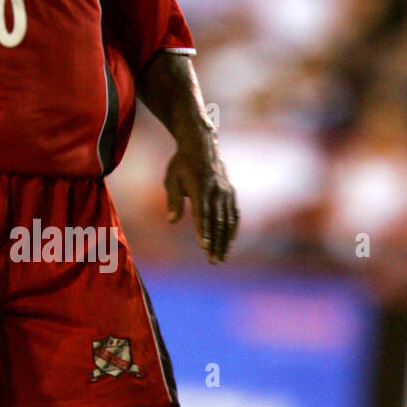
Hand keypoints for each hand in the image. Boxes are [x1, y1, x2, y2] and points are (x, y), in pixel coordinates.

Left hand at [165, 133, 238, 262]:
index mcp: (200, 187)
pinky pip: (234, 214)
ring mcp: (226, 192)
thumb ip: (173, 199)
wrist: (202, 145)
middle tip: (213, 261)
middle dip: (216, 243)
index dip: (203, 231)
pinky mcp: (231, 193)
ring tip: (220, 258)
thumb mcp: (171, 178)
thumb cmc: (182, 164)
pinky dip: (233, 229)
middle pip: (217, 221)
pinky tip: (229, 242)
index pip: (202, 213)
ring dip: (225, 241)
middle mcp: (216, 190)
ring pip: (228, 221)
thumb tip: (172, 220)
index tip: (204, 246)